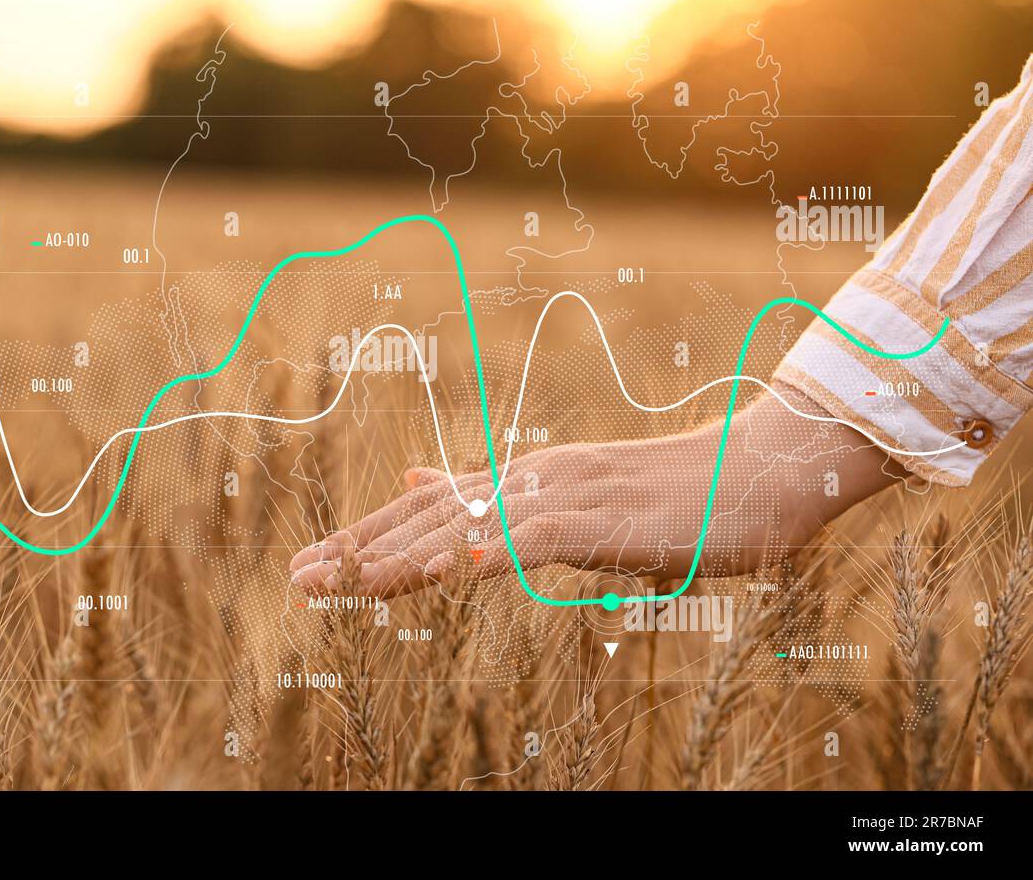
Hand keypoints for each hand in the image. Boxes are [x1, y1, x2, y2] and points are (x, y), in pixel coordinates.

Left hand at [288, 386, 903, 597]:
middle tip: (297, 580)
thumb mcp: (580, 502)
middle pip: (430, 520)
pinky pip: (540, 539)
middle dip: (361, 552)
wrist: (757, 470)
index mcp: (524, 482)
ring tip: (344, 583)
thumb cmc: (676, 498)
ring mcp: (568, 497)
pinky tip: (451, 568)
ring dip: (405, 559)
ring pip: (470, 531)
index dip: (367, 539)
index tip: (314, 565)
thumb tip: (434, 486)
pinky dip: (493, 551)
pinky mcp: (609, 517)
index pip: (428, 512)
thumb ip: (509, 503)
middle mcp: (532, 481)